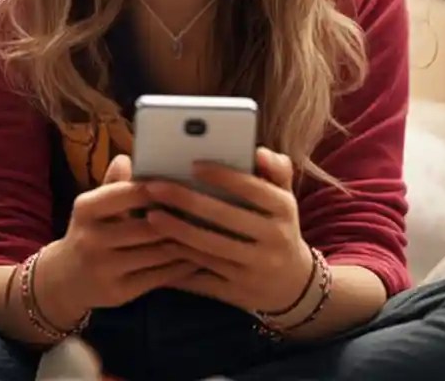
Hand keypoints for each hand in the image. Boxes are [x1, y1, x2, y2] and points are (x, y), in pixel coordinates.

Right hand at [34, 155, 196, 323]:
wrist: (64, 280)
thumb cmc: (90, 233)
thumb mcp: (94, 207)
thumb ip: (115, 184)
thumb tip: (130, 157)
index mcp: (86, 208)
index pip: (129, 193)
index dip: (161, 189)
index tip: (186, 183)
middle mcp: (91, 238)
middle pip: (150, 226)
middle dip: (181, 218)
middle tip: (211, 209)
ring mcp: (104, 268)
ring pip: (158, 253)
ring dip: (187, 242)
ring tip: (211, 231)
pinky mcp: (118, 292)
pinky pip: (159, 277)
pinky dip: (182, 266)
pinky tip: (198, 257)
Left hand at [144, 148, 314, 313]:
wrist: (294, 285)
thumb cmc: (279, 229)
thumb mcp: (284, 200)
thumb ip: (275, 171)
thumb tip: (259, 151)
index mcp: (284, 211)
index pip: (253, 189)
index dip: (223, 177)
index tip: (192, 165)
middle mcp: (274, 240)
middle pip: (224, 218)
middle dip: (186, 201)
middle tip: (154, 188)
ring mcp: (255, 269)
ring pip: (209, 249)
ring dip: (176, 232)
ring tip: (150, 216)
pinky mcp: (237, 293)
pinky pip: (202, 278)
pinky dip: (178, 265)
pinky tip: (156, 249)